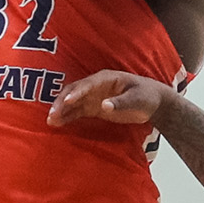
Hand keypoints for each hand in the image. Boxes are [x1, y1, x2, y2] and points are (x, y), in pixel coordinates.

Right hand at [47, 70, 172, 126]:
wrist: (153, 103)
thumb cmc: (147, 96)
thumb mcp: (137, 99)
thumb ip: (121, 103)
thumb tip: (103, 106)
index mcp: (106, 79)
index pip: (87, 84)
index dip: (76, 92)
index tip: (66, 101)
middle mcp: (95, 86)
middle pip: (74, 91)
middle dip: (62, 102)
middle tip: (52, 114)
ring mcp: (93, 96)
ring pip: (72, 102)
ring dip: (61, 110)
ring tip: (50, 121)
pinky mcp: (93, 108)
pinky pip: (76, 111)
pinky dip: (66, 117)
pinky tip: (56, 124)